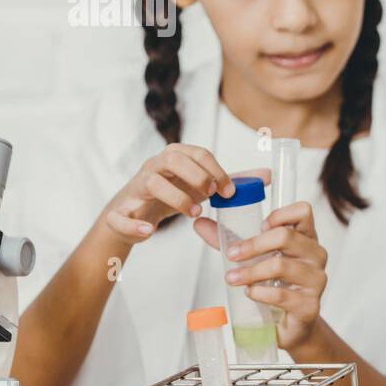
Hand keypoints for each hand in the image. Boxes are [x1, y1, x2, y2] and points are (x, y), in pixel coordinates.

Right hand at [103, 143, 267, 241]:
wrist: (132, 216)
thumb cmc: (172, 195)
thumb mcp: (202, 186)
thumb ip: (232, 181)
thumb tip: (267, 175)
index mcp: (175, 158)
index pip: (198, 153)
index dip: (216, 170)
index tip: (230, 191)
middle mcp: (154, 167)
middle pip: (173, 159)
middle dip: (197, 176)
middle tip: (213, 197)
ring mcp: (135, 188)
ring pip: (150, 182)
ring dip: (176, 198)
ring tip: (194, 214)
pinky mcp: (118, 212)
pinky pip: (119, 215)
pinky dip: (134, 224)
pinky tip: (151, 232)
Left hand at [194, 200, 328, 354]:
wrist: (291, 325)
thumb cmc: (276, 286)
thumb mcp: (255, 258)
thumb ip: (231, 239)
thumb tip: (199, 224)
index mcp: (306, 238)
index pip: (303, 212)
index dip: (280, 214)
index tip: (260, 226)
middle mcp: (315, 256)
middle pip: (286, 236)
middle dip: (253, 245)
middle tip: (232, 254)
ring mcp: (315, 280)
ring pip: (280, 266)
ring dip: (250, 272)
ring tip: (232, 278)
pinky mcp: (309, 305)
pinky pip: (281, 294)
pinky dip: (260, 293)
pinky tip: (250, 293)